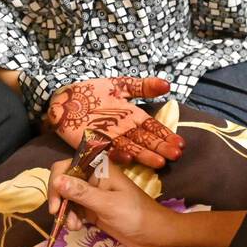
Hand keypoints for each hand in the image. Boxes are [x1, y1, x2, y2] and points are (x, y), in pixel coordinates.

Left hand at [45, 77, 183, 168]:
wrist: (66, 99)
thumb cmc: (94, 92)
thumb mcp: (121, 85)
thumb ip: (143, 86)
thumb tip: (167, 85)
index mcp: (133, 118)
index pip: (153, 128)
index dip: (166, 135)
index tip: (180, 143)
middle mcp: (125, 131)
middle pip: (146, 141)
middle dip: (161, 148)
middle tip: (175, 155)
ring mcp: (111, 139)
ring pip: (132, 148)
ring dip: (145, 156)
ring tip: (159, 162)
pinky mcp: (95, 144)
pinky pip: (108, 151)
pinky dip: (118, 156)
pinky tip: (128, 159)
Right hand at [46, 158, 173, 246]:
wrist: (156, 237)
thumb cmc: (137, 216)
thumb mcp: (108, 205)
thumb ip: (81, 193)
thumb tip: (57, 181)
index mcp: (99, 169)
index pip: (67, 166)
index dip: (57, 181)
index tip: (56, 203)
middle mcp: (93, 178)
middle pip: (63, 182)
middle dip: (59, 199)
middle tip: (58, 215)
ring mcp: (93, 194)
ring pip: (67, 198)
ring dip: (65, 212)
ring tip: (73, 227)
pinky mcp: (93, 210)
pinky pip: (74, 210)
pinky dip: (71, 218)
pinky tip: (76, 228)